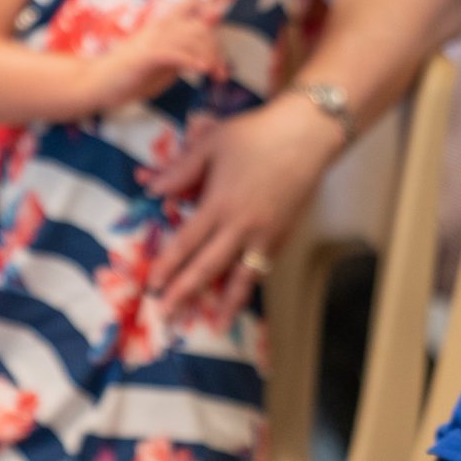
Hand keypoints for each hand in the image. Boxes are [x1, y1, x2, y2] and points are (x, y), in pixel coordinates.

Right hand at [85, 0, 221, 114]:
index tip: (220, 43)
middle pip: (201, 24)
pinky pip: (174, 52)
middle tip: (222, 72)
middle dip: (217, 48)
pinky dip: (191, 60)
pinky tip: (202, 70)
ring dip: (210, 56)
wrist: (95, 82)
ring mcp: (152, 38)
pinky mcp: (144, 55)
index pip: (195, 3)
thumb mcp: (164, 62)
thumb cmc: (129, 74)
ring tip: (216, 74)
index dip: (212, 17)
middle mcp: (160, 25)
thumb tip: (209, 48)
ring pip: (192, 36)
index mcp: (164, 23)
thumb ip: (184, 51)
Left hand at [145, 97, 337, 314]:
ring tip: (216, 326)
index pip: (187, 243)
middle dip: (185, 293)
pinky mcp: (284, 233)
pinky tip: (243, 293)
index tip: (153, 285)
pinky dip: (251, 283)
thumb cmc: (257, 134)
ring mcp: (265, 233)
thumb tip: (154, 190)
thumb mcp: (213, 143)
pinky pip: (262, 265)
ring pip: (242, 276)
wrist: (307, 135)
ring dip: (227, 304)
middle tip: (168, 315)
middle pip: (208, 268)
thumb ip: (182, 169)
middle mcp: (241, 226)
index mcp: (218, 203)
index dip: (168, 265)